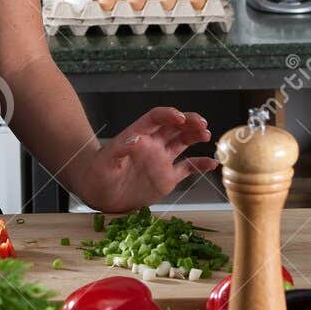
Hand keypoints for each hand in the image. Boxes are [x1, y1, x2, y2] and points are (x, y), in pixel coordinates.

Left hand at [89, 107, 218, 210]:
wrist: (99, 194)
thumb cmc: (97, 175)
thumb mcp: (105, 162)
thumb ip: (118, 150)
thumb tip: (134, 139)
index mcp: (139, 136)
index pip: (155, 119)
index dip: (168, 115)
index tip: (179, 117)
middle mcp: (153, 145)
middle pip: (174, 127)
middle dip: (189, 122)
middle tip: (201, 123)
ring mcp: (161, 160)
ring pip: (183, 142)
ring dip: (195, 136)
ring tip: (206, 134)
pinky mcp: (167, 178)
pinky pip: (187, 168)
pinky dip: (200, 165)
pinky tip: (212, 163)